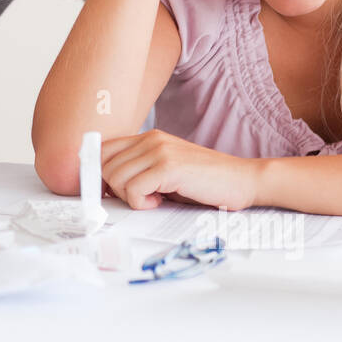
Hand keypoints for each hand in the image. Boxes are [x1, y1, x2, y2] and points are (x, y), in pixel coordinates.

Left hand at [100, 130, 259, 210]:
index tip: (110, 192)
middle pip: (104, 166)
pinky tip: (161, 201)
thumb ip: (140, 170)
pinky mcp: (169, 166)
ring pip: (115, 178)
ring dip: (130, 197)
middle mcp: (151, 139)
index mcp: (148, 138)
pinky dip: (142, 203)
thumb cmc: (205, 183)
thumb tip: (104, 186)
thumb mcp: (166, 171)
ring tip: (155, 199)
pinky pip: (134, 190)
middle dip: (116, 190)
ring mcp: (160, 150)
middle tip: (140, 198)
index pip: (102, 149)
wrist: (243, 181)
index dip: (98, 174)